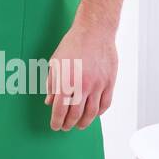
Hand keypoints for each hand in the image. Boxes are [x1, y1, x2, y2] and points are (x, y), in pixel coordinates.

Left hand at [45, 13, 117, 130]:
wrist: (94, 32)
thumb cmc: (72, 45)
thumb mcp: (55, 63)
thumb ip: (52, 84)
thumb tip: (49, 102)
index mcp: (66, 81)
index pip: (60, 110)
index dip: (57, 121)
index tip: (55, 126)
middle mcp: (83, 86)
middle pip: (76, 114)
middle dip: (69, 124)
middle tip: (65, 127)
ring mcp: (98, 85)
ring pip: (92, 112)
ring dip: (84, 122)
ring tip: (79, 125)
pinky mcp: (110, 82)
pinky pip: (105, 103)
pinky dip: (99, 113)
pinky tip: (93, 114)